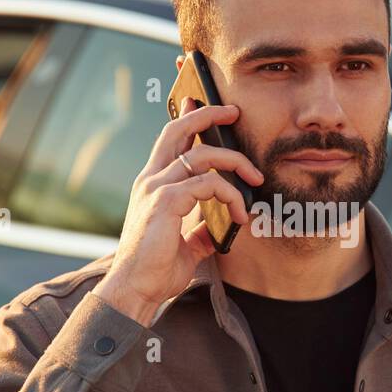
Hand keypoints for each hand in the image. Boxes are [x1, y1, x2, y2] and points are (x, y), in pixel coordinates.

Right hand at [95, 96, 264, 324]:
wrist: (136, 289)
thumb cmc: (156, 269)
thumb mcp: (185, 244)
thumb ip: (200, 228)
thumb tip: (223, 226)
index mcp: (152, 184)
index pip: (169, 139)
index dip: (186, 116)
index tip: (202, 101)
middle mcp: (150, 180)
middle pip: (177, 130)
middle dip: (207, 114)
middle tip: (234, 112)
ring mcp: (156, 188)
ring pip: (201, 155)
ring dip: (235, 162)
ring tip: (255, 178)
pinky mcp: (166, 201)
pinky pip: (208, 184)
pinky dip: (231, 195)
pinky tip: (241, 214)